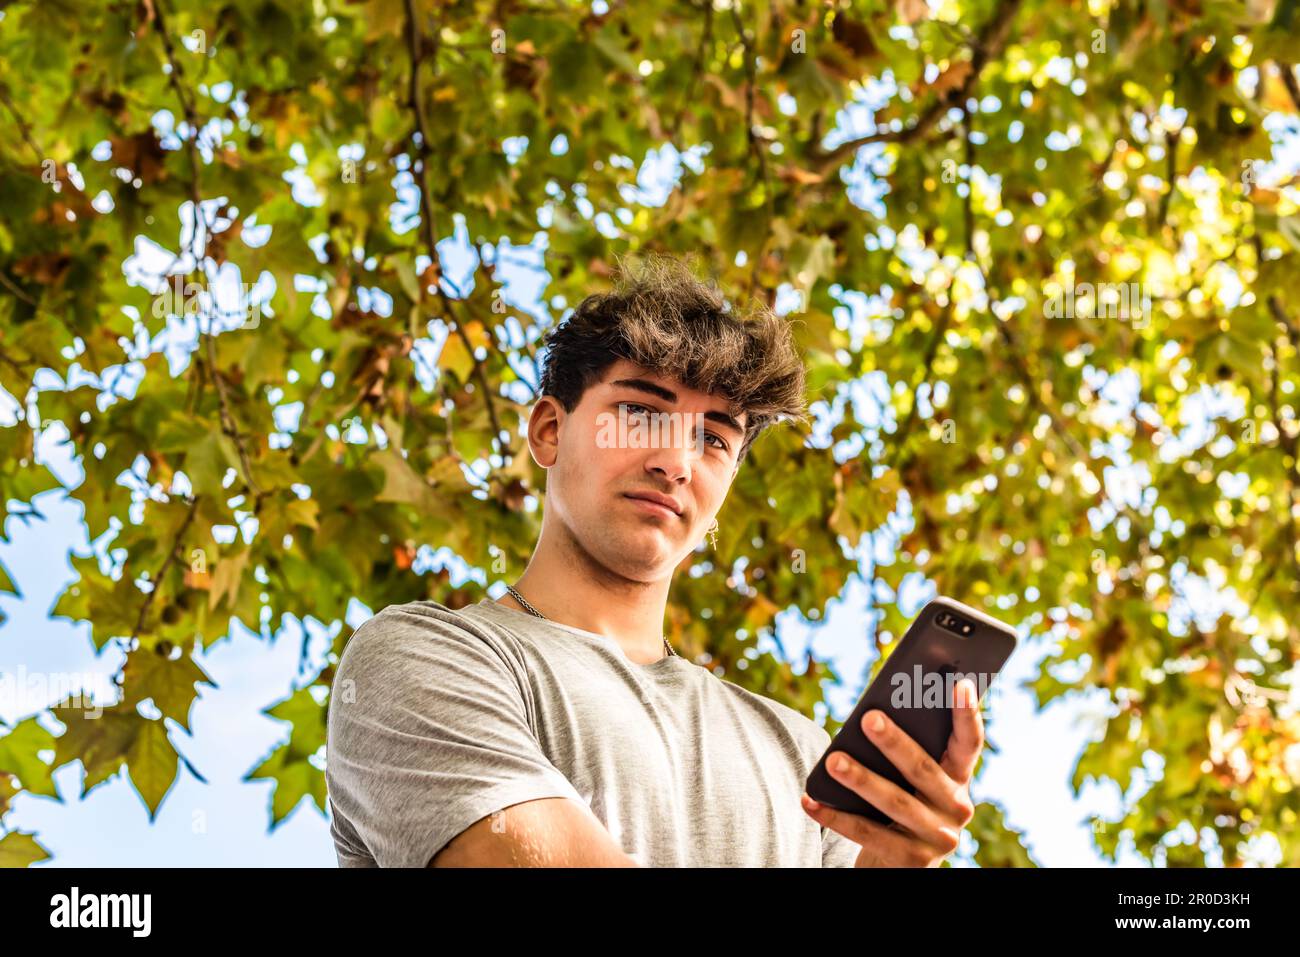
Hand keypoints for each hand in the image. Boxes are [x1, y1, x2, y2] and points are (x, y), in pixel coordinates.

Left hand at [801, 678, 983, 866]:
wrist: (898, 861)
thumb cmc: (901, 801)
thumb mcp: (912, 778)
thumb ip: (906, 750)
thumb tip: (873, 714)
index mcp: (959, 777)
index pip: (969, 742)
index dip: (967, 714)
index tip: (960, 682)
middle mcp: (957, 807)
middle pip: (923, 769)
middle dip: (895, 743)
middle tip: (869, 719)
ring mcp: (938, 837)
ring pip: (895, 803)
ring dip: (861, 779)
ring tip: (833, 760)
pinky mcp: (912, 861)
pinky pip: (868, 834)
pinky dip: (836, 816)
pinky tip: (810, 800)